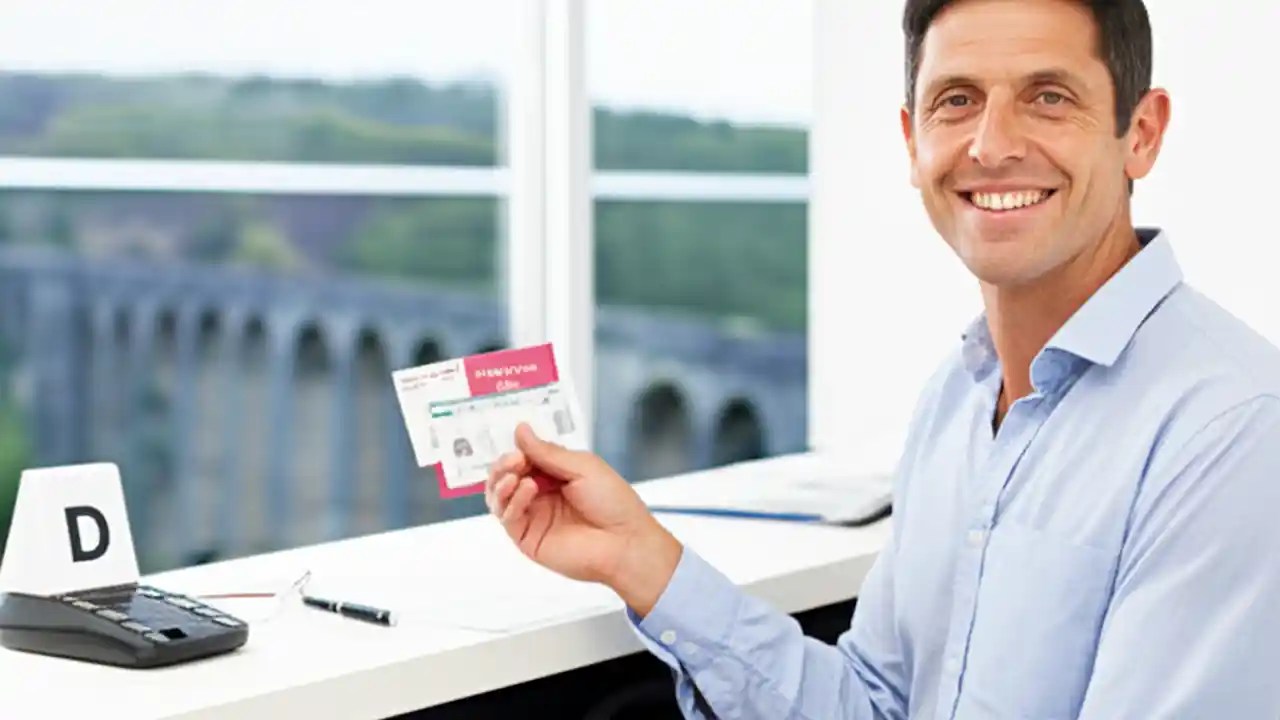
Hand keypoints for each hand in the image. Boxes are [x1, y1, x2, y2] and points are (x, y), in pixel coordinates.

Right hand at [485, 423, 682, 616]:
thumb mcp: (582, 467)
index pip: (524, 460)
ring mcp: (533, 518)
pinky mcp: (528, 539)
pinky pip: (508, 518)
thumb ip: (547, 452)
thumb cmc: (612, 501)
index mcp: (557, 475)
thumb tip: (520, 429)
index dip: (517, 452)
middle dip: (504, 466)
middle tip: (514, 460)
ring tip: (515, 475)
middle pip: (506, 478)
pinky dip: (513, 501)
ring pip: (500, 498)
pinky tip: (527, 489)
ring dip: (501, 483)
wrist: (625, 542)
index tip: (518, 448)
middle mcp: (541, 495)